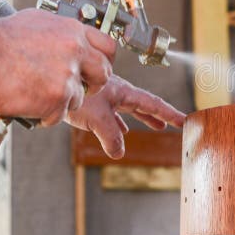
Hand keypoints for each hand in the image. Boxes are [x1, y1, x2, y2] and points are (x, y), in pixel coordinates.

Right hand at [0, 8, 116, 125]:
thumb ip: (62, 33)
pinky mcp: (57, 98)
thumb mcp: (38, 22)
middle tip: (82, 88)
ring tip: (40, 92)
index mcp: (74, 32)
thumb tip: (71, 38)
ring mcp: (68, 76)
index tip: (99, 68)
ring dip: (63, 100)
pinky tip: (32, 104)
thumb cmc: (0, 39)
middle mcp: (76, 52)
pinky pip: (60, 114)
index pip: (108, 47)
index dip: (105, 60)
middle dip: (94, 85)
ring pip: (79, 97)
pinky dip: (46, 114)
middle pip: (103, 74)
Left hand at [65, 75, 185, 158]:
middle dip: (160, 114)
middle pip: (144, 104)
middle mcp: (117, 93)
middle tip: (174, 122)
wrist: (49, 82)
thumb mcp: (97, 118)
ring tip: (155, 125)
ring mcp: (105, 97)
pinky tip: (119, 131)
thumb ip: (111, 136)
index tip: (184, 119)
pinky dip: (121, 123)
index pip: (153, 103)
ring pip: (129, 109)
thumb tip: (119, 152)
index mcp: (124, 92)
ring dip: (143, 118)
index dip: (170, 113)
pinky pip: (114, 114)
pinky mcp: (93, 102)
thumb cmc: (74, 93)